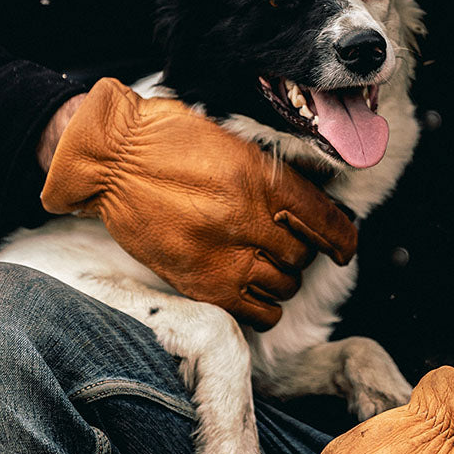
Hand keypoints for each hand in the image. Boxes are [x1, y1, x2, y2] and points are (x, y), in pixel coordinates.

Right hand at [40, 77, 356, 328]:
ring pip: (283, 285)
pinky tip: (253, 291)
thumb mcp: (232, 143)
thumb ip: (271, 176)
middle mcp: (249, 219)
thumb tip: (308, 205)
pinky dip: (263, 307)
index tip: (344, 247)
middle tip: (282, 243)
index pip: (326, 222)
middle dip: (299, 252)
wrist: (110, 159)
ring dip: (280, 278)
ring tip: (262, 264)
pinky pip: (255, 311)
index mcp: (262, 179)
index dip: (342, 239)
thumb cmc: (167, 142)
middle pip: (302, 255)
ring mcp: (224, 255)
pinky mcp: (200, 282)